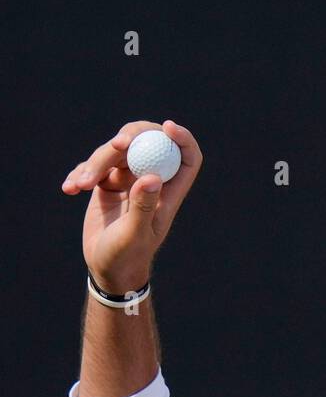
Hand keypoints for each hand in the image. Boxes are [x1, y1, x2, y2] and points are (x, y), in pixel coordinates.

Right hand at [61, 119, 202, 292]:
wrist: (106, 269)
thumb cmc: (126, 257)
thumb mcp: (134, 235)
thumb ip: (143, 207)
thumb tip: (152, 178)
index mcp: (168, 193)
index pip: (185, 158)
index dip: (182, 139)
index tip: (167, 127)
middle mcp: (150, 181)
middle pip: (147, 142)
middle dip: (130, 138)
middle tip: (116, 145)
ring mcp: (128, 180)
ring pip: (114, 152)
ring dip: (95, 164)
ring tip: (81, 186)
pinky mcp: (106, 182)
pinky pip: (93, 165)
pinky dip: (80, 173)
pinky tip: (70, 188)